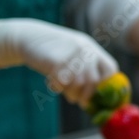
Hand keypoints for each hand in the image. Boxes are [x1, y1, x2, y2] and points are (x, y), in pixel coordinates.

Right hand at [0, 19, 118, 106]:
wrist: (27, 37)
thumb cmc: (52, 53)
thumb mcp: (72, 58)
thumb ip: (83, 73)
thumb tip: (90, 101)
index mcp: (91, 48)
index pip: (110, 68)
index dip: (106, 84)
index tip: (97, 93)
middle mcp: (84, 48)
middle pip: (94, 80)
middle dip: (87, 95)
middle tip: (80, 101)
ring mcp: (70, 53)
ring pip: (79, 83)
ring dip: (73, 93)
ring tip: (68, 96)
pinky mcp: (55, 59)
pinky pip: (62, 82)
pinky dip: (58, 88)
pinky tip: (54, 86)